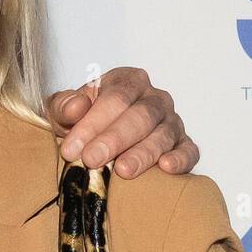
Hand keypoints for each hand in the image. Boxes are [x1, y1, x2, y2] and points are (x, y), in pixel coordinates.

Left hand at [45, 67, 198, 177]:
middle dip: (114, 139)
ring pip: (163, 135)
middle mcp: (154, 98)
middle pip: (140, 116)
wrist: (95, 138)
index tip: (72, 148)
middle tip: (91, 160)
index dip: (92, 123)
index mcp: (127, 81)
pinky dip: (180, 159)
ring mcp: (172, 121)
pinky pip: (188, 150)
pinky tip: (166, 167)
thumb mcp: (63, 110)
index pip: (114, 98)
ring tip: (123, 170)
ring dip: (143, 153)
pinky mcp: (183, 144)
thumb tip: (77, 106)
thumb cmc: (79, 120)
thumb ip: (64, 106)